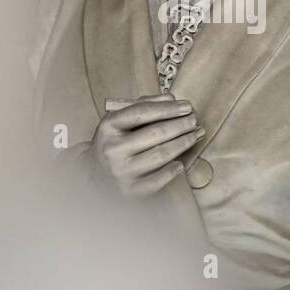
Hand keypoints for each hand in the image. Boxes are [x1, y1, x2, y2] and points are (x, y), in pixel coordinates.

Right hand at [87, 93, 204, 197]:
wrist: (95, 175)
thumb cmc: (114, 143)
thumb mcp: (121, 121)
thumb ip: (144, 106)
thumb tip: (171, 98)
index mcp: (108, 127)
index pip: (141, 112)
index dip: (167, 108)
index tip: (187, 106)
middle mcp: (112, 149)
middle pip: (155, 133)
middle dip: (180, 125)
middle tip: (194, 121)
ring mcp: (121, 171)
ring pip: (161, 155)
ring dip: (183, 144)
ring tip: (195, 136)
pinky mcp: (130, 190)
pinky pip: (159, 180)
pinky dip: (173, 170)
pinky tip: (181, 163)